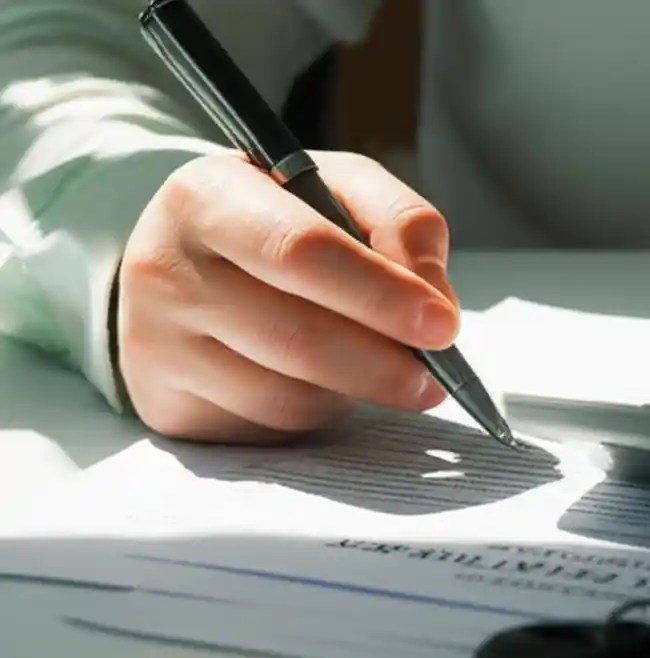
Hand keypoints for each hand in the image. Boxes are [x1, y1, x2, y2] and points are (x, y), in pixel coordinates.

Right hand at [117, 151, 458, 442]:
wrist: (179, 266)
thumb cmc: (273, 222)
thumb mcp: (336, 189)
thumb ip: (399, 223)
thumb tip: (434, 297)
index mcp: (206, 197)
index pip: (300, 251)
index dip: (380, 294)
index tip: (442, 325)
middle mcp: (166, 270)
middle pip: (297, 336)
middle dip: (384, 363)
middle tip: (436, 376)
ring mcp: (157, 346)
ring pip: (287, 394)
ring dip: (356, 392)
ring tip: (383, 371)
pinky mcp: (169, 405)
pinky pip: (269, 426)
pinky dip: (318, 413)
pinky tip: (327, 384)